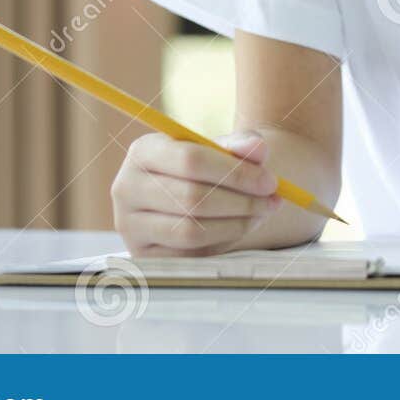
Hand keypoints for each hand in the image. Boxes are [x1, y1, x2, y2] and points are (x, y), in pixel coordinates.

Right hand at [111, 130, 282, 255]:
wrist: (184, 191)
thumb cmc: (204, 167)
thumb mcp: (219, 149)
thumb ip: (240, 145)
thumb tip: (258, 148)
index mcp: (143, 151)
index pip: (191, 160)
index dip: (236, 173)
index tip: (271, 181)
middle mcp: (126, 187)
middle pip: (191, 198)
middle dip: (241, 202)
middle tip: (272, 201)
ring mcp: (130, 224)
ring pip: (190, 230)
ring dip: (235, 225)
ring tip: (260, 214)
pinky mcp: (142, 254)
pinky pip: (188, 254)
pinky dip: (221, 242)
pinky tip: (239, 228)